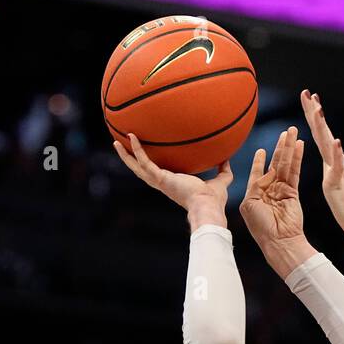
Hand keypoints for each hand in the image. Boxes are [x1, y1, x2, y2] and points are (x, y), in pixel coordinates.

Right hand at [113, 133, 230, 224]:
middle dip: (132, 161)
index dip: (151, 167)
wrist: (208, 207)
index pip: (158, 175)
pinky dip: (137, 149)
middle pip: (141, 171)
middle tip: (122, 149)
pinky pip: (144, 161)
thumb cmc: (213, 200)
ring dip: (126, 156)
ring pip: (137, 168)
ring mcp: (159, 181)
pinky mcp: (160, 178)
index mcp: (173, 185)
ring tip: (116, 143)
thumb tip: (227, 159)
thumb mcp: (221, 182)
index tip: (146, 157)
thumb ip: (223, 171)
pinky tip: (132, 137)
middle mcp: (163, 184)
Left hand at [240, 126, 307, 251]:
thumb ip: (254, 186)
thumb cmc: (260, 227)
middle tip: (285, 131)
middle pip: (275, 163)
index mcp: (255, 194)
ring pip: (285, 164)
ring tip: (292, 131)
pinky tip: (299, 145)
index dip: (259, 161)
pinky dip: (297, 158)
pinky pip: (294, 171)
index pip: (258, 173)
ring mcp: (282, 191)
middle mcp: (269, 190)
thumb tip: (265, 174)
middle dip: (280, 147)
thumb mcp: (249, 205)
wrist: (278, 241)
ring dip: (289, 147)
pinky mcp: (293, 192)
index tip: (261, 150)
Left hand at [299, 89, 343, 241]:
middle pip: (322, 135)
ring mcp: (338, 173)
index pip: (320, 138)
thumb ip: (342, 169)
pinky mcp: (339, 185)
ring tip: (317, 109)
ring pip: (328, 146)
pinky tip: (336, 143)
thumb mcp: (342, 185)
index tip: (309, 100)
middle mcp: (336, 164)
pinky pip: (338, 169)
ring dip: (323, 127)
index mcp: (332, 164)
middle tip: (308, 94)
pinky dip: (337, 155)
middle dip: (314, 114)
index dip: (315, 119)